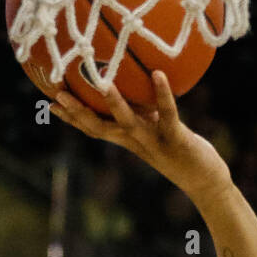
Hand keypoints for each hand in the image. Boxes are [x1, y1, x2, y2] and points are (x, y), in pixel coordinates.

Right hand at [48, 71, 231, 209]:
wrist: (206, 181)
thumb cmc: (182, 151)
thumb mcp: (157, 129)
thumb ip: (144, 112)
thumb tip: (133, 85)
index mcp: (129, 139)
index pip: (95, 128)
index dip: (72, 117)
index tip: (50, 102)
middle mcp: (137, 142)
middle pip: (101, 128)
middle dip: (78, 112)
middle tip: (56, 94)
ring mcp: (155, 141)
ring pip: (128, 124)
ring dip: (114, 105)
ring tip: (102, 84)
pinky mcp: (176, 139)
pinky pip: (167, 114)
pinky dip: (162, 95)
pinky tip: (158, 74)